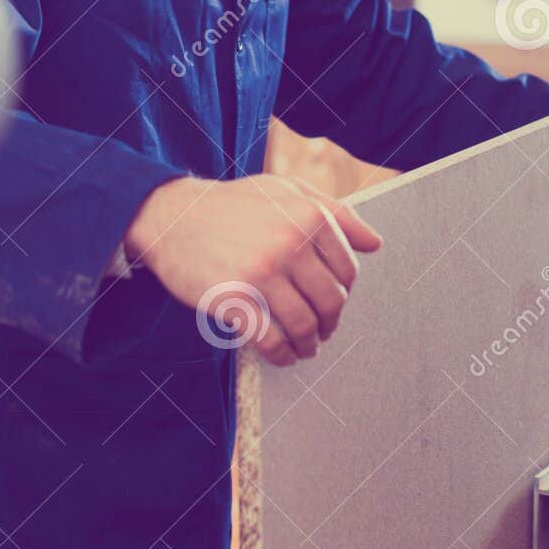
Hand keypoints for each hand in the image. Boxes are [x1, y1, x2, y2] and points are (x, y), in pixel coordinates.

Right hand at [125, 173, 382, 365]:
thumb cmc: (233, 204)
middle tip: (323, 329)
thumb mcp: (287, 191)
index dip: (343, 291)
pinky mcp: (234, 300)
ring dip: (310, 344)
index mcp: (309, 216)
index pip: (347, 270)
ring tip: (306, 348)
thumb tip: (375, 244)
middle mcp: (290, 243)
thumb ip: (336, 213)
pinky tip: (283, 356)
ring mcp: (262, 273)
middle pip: (331, 301)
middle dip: (331, 322)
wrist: (173, 216)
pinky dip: (283, 356)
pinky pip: (271, 341)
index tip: (331, 299)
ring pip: (305, 326)